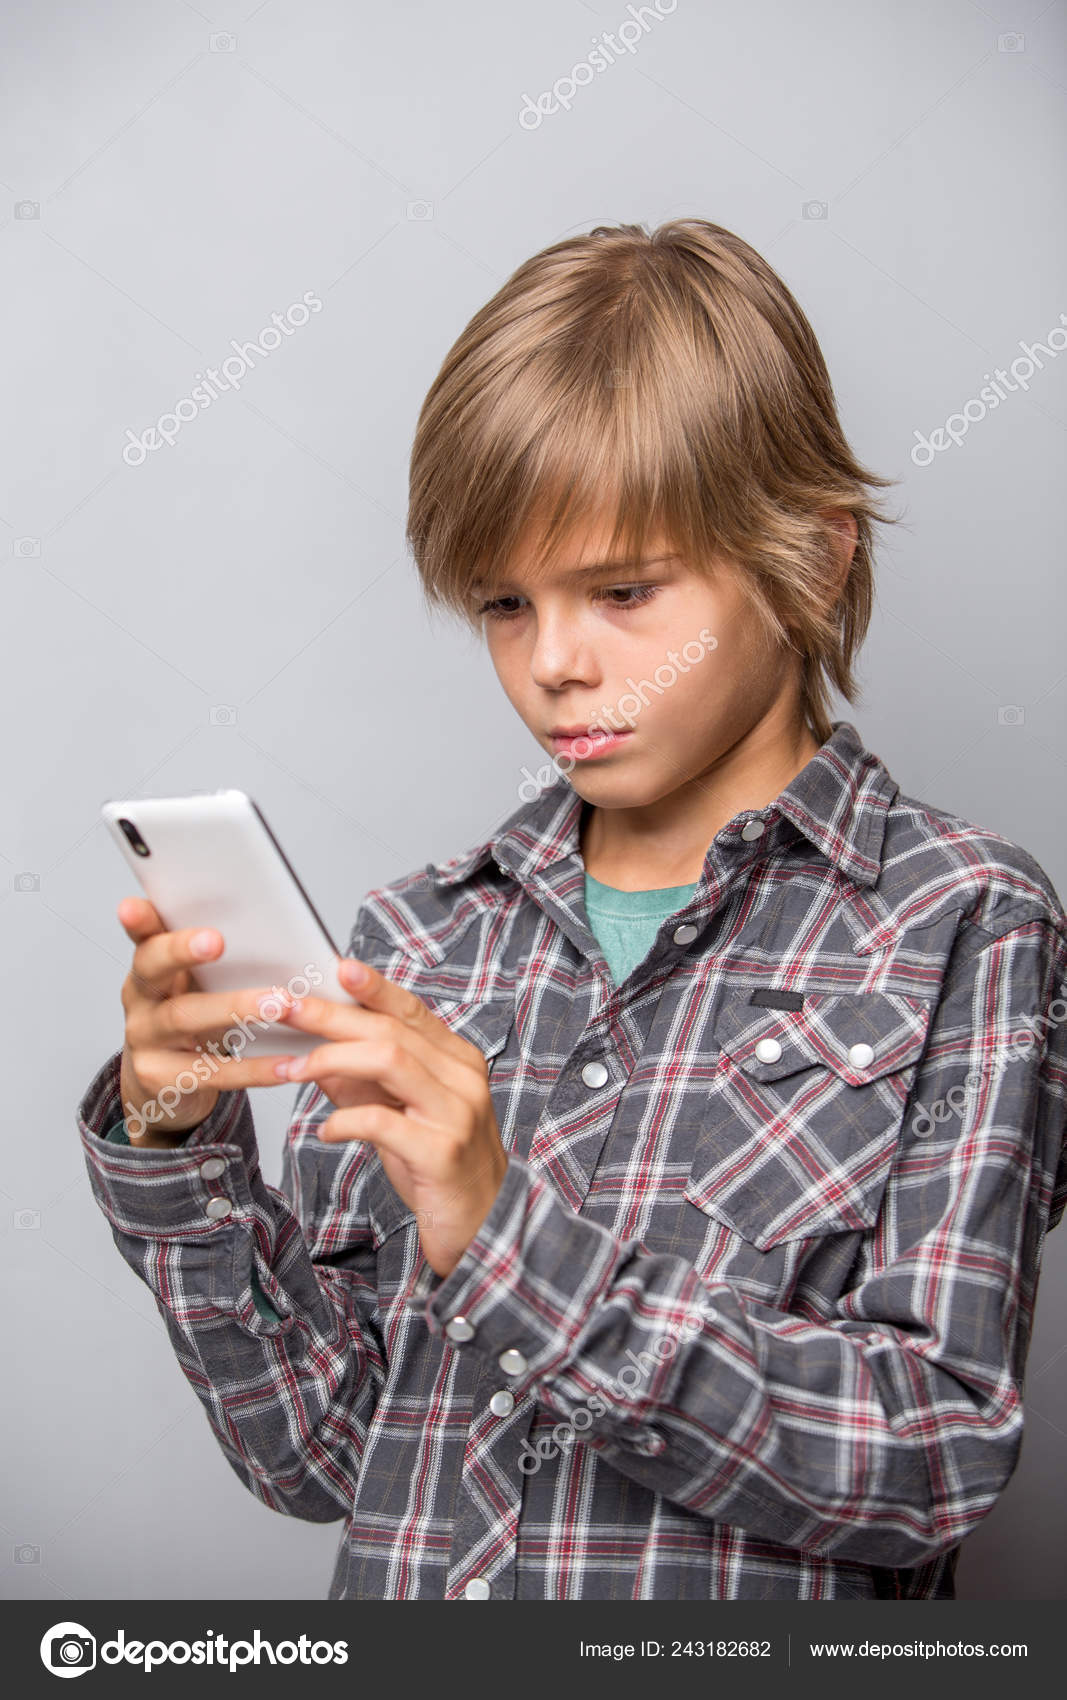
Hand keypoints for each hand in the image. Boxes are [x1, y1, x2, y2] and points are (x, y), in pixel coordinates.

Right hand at [116, 897, 298, 1144]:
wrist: (163, 1084)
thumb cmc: (194, 1018)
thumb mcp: (196, 984)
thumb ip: (216, 957)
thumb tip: (277, 927)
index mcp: (150, 967)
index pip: (143, 935)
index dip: (137, 921)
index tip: (132, 906)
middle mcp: (139, 999)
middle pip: (154, 969)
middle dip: (182, 951)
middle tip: (217, 940)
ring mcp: (146, 1039)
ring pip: (184, 1018)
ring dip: (235, 1008)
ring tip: (280, 1003)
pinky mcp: (163, 1079)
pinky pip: (212, 1072)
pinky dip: (253, 1069)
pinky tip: (286, 1065)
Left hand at [273, 958, 508, 1278]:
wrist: (485, 1227)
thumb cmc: (440, 1169)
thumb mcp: (399, 1116)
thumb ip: (362, 1083)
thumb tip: (314, 1053)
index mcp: (457, 1061)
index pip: (411, 1011)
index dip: (374, 988)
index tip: (336, 966)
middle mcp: (463, 1079)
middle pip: (392, 1030)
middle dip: (332, 1016)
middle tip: (285, 1008)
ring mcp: (456, 1114)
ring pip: (390, 1061)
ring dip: (332, 1059)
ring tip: (293, 1070)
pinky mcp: (442, 1153)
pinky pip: (383, 1122)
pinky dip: (344, 1121)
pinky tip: (325, 1132)